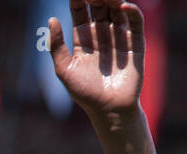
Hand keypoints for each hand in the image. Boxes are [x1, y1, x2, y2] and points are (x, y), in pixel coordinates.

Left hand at [48, 1, 144, 115]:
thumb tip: (50, 19)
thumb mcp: (64, 70)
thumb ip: (56, 46)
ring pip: (117, 10)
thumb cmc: (85, 93)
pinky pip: (135, 22)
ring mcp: (119, 37)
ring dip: (113, 0)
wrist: (110, 110)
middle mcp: (101, 35)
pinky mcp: (135, 44)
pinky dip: (132, 11)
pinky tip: (123, 6)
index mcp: (83, 39)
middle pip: (99, 7)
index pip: (80, 11)